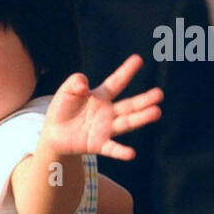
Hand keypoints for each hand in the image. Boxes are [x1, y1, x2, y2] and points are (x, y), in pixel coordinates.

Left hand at [40, 55, 162, 160]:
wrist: (54, 133)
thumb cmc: (63, 108)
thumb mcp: (67, 90)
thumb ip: (76, 82)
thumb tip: (84, 86)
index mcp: (102, 96)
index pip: (117, 82)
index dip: (127, 71)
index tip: (138, 59)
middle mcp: (108, 112)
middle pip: (130, 105)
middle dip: (145, 100)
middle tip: (159, 94)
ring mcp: (106, 129)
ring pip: (127, 123)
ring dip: (141, 118)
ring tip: (156, 112)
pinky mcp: (98, 145)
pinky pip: (112, 148)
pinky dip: (121, 152)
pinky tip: (131, 154)